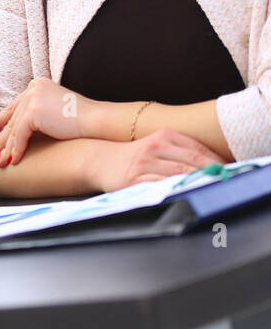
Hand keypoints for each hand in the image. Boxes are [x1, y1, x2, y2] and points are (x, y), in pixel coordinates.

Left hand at [0, 78, 94, 166]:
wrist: (98, 121)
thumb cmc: (84, 120)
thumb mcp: (56, 111)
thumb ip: (40, 113)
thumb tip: (24, 127)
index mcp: (37, 86)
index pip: (15, 106)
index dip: (1, 120)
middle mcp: (32, 88)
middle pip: (12, 118)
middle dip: (1, 138)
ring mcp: (32, 98)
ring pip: (14, 128)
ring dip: (6, 148)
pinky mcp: (34, 112)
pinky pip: (20, 134)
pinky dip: (16, 149)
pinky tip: (14, 161)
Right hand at [85, 130, 225, 192]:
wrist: (99, 160)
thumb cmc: (135, 156)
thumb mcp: (157, 146)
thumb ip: (181, 152)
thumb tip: (215, 166)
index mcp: (163, 136)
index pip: (198, 149)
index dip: (217, 161)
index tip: (229, 171)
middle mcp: (154, 147)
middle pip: (192, 161)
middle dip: (212, 172)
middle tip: (226, 182)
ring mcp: (144, 164)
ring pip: (179, 173)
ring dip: (199, 181)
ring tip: (212, 188)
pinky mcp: (134, 180)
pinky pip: (161, 185)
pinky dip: (177, 189)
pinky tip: (187, 192)